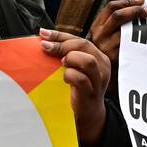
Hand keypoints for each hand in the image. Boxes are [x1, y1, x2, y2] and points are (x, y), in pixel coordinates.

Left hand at [40, 28, 110, 146]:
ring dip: (70, 59)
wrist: (90, 113)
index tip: (43, 33)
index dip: (60, 35)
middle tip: (47, 48)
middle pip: (84, 45)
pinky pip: (81, 79)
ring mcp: (99, 80)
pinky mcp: (91, 92)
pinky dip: (69, 75)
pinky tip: (65, 78)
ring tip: (62, 64)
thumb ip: (68, 55)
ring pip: (88, 60)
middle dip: (62, 44)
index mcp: (99, 57)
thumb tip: (46, 42)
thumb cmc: (81, 89)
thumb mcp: (77, 68)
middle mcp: (102, 66)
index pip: (80, 39)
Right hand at [90, 0, 146, 65]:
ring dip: (141, 25)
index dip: (127, 1)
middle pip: (118, 16)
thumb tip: (137, 6)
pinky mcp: (117, 58)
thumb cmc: (109, 53)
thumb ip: (115, 24)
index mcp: (97, 27)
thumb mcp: (106, 37)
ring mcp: (108, 47)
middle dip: (135, 10)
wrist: (104, 76)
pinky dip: (142, 39)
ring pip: (126, 31)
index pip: (111, 7)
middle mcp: (100, 36)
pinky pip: (132, 45)